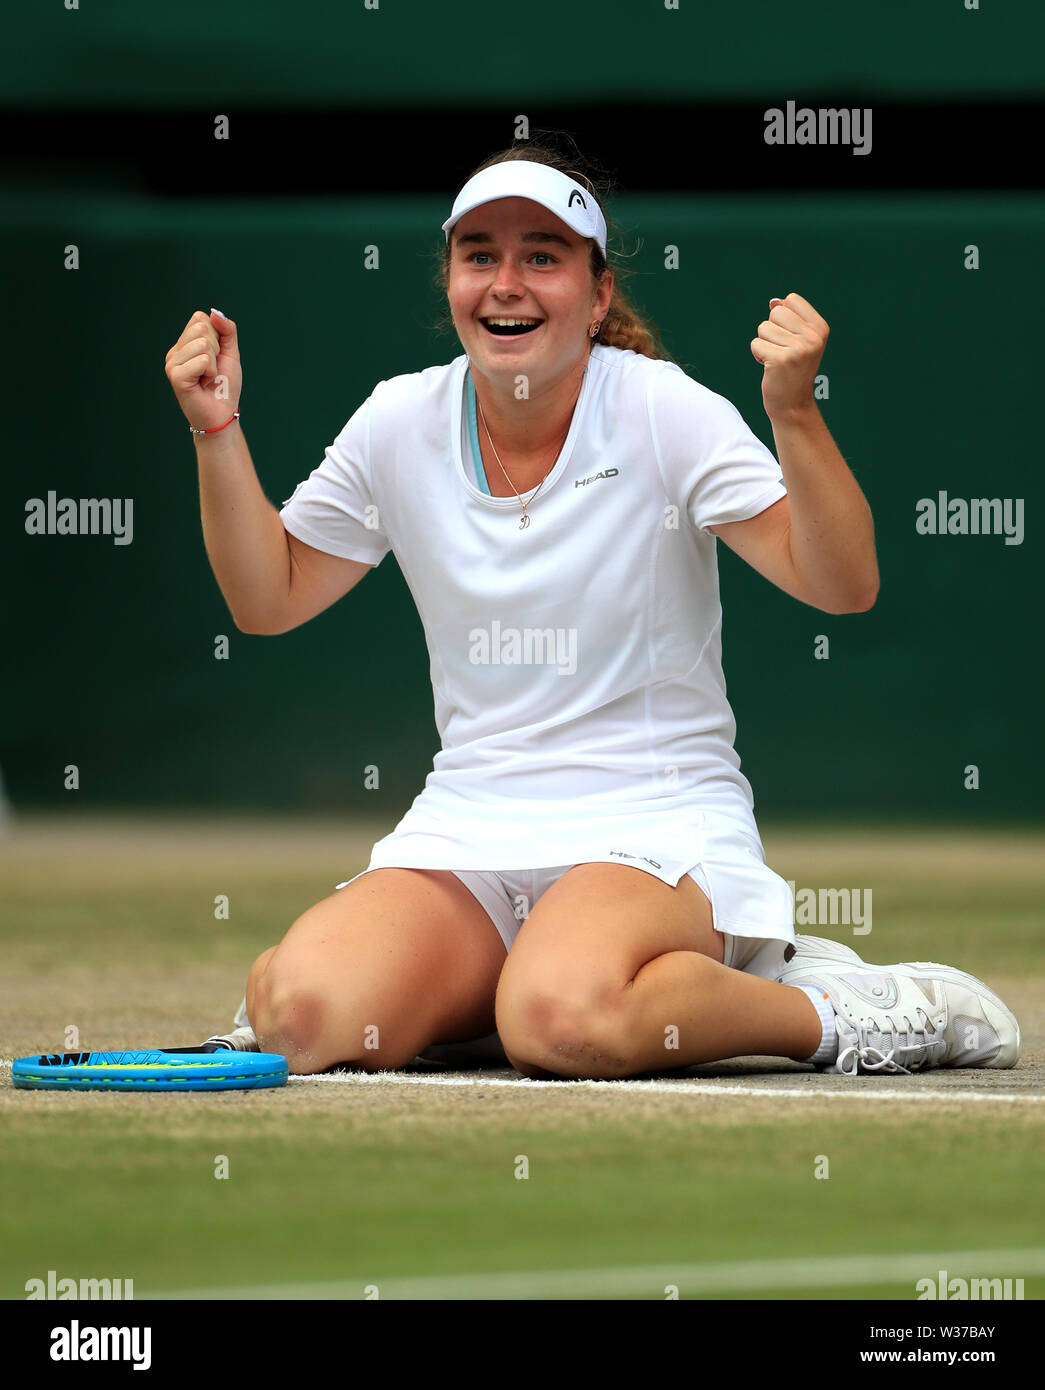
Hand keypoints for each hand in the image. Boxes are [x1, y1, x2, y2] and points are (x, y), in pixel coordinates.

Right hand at [164, 308, 241, 432]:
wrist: (222, 414)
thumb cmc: (225, 386)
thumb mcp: (230, 353)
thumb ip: (227, 330)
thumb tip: (214, 312)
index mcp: (185, 343)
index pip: (200, 318)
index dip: (217, 336)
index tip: (216, 358)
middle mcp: (175, 351)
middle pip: (201, 328)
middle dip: (216, 349)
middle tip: (212, 369)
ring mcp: (172, 363)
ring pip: (203, 343)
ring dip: (214, 363)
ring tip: (208, 378)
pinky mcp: (175, 375)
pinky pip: (202, 360)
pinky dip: (211, 372)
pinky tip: (204, 384)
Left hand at [750, 292, 827, 422]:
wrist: (793, 404)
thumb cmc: (793, 370)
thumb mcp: (799, 340)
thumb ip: (789, 318)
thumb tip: (773, 301)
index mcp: (820, 328)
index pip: (791, 299)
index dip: (783, 317)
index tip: (790, 337)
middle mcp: (813, 337)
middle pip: (775, 312)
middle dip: (771, 330)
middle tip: (781, 351)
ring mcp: (798, 349)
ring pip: (763, 328)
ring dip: (764, 344)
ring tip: (777, 360)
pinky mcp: (781, 360)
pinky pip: (756, 344)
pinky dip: (758, 355)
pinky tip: (770, 367)